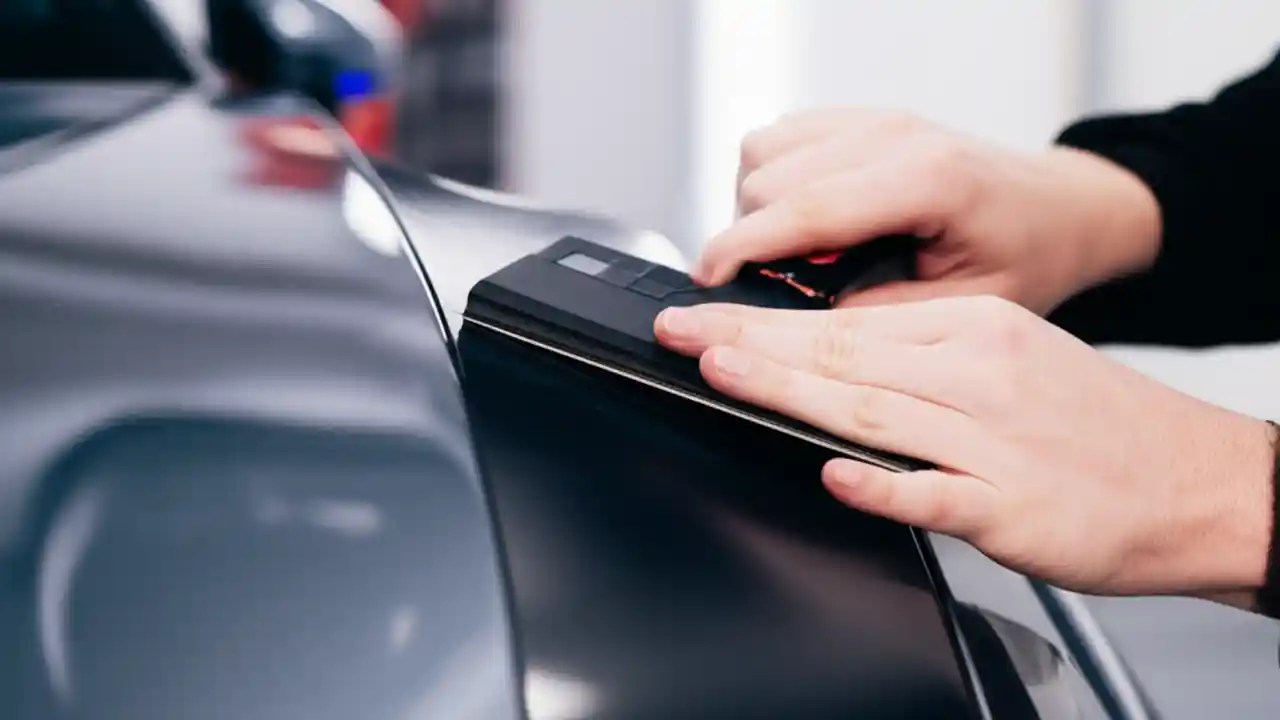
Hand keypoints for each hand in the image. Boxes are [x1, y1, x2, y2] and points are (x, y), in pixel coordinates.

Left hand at [654, 298, 1274, 595]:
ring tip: (725, 375)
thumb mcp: (1010, 361)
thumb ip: (919, 362)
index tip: (702, 316)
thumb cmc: (1094, 425)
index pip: (845, 321)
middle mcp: (978, 375)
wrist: (1197, 480)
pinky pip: (936, 493)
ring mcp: (994, 441)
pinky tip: (835, 474)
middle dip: (750, 342)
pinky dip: (883, 484)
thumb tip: (826, 367)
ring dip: (792, 391)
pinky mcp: (1014, 506)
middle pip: (844, 354)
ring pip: (875, 410)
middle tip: (682, 333)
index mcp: (973, 332)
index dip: (763, 320)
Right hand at [694, 109, 1162, 314]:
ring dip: (759, 209)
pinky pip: (781, 138)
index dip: (741, 249)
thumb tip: (798, 329)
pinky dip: (772, 181)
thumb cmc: (1026, 255)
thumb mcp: (961, 308)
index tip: (707, 286)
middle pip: (768, 181)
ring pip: (763, 153)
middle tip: (780, 291)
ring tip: (795, 258)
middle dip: (752, 241)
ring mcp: (875, 119)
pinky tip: (804, 222)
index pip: (803, 209)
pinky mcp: (861, 117)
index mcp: (926, 180)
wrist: (1062, 207)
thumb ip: (877, 316)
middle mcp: (894, 135)